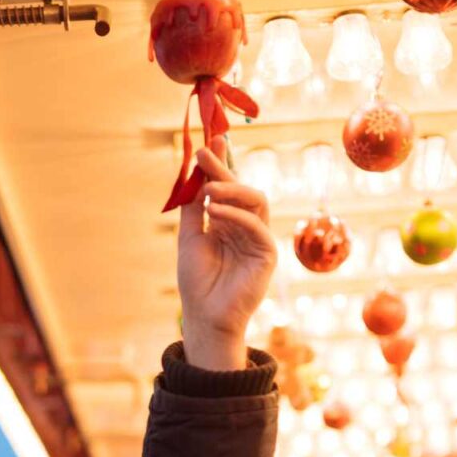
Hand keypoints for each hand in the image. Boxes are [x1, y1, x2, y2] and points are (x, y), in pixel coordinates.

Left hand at [176, 138, 275, 370]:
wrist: (204, 315)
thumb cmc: (196, 280)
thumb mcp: (190, 237)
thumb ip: (193, 208)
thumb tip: (194, 174)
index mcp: (228, 221)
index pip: (228, 186)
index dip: (221, 163)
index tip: (210, 140)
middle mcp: (246, 226)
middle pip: (242, 188)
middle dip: (223, 169)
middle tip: (205, 151)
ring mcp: (258, 238)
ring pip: (255, 201)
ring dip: (231, 189)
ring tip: (207, 190)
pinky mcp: (267, 254)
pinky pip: (256, 226)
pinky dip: (235, 215)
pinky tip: (214, 211)